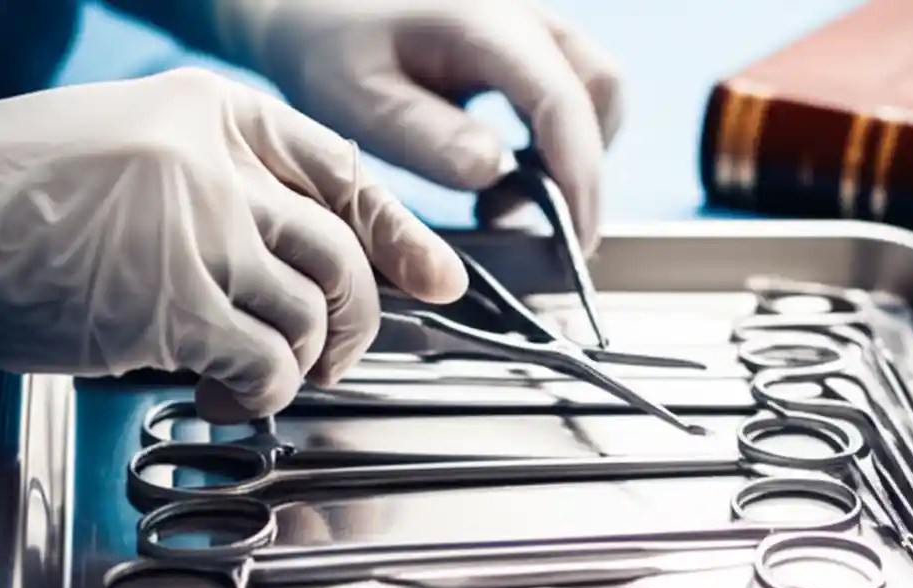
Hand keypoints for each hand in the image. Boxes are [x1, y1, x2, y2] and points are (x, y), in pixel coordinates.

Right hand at [0, 69, 465, 420]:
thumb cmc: (20, 197)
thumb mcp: (136, 153)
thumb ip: (227, 186)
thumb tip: (315, 252)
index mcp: (212, 112)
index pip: (343, 173)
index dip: (401, 234)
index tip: (437, 275)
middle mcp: (216, 164)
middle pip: (342, 253)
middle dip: (357, 320)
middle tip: (341, 353)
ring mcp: (199, 231)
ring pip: (313, 312)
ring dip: (306, 362)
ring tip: (269, 376)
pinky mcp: (175, 304)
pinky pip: (268, 364)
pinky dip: (263, 393)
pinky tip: (230, 395)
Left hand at [213, 0, 622, 252]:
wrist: (312, 5)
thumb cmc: (328, 46)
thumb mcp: (358, 99)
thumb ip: (425, 136)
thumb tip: (496, 171)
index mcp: (481, 21)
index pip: (559, 99)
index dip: (578, 175)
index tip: (575, 238)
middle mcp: (520, 13)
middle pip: (600, 88)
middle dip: (585, 167)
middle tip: (552, 233)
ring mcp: (528, 24)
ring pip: (594, 88)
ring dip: (575, 152)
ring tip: (517, 203)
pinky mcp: (525, 43)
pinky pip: (569, 89)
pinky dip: (558, 139)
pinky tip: (512, 177)